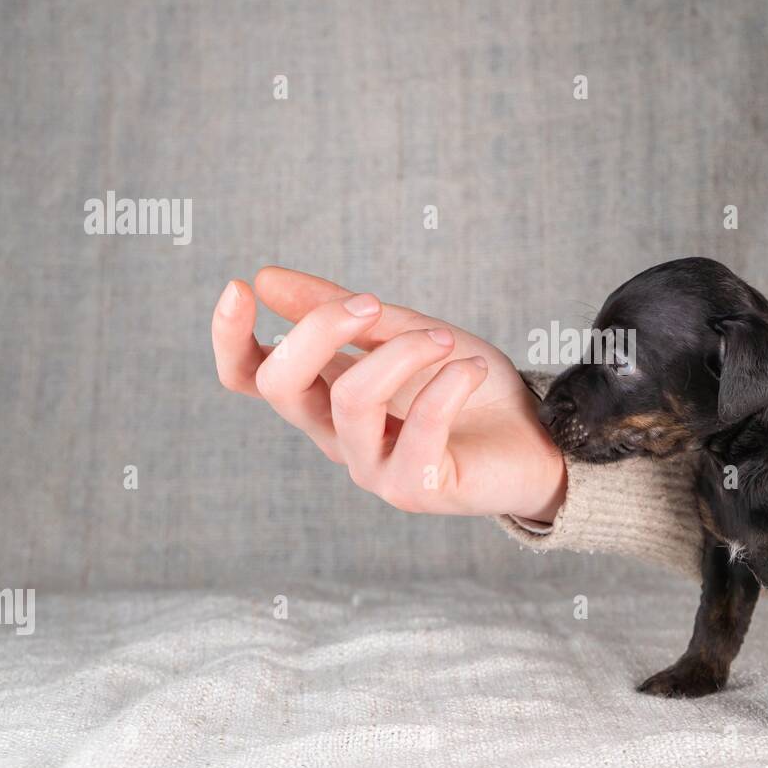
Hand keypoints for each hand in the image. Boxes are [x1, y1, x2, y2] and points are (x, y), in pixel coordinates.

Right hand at [211, 266, 565, 521]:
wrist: (536, 438)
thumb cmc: (468, 387)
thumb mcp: (406, 332)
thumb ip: (346, 312)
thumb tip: (267, 278)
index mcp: (325, 397)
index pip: (252, 378)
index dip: (230, 338)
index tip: (241, 287)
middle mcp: (337, 437)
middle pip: (283, 385)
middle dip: (321, 328)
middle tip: (373, 305)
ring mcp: (373, 469)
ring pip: (350, 400)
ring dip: (402, 352)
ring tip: (447, 342)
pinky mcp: (415, 489)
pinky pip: (419, 428)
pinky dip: (448, 384)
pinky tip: (471, 372)